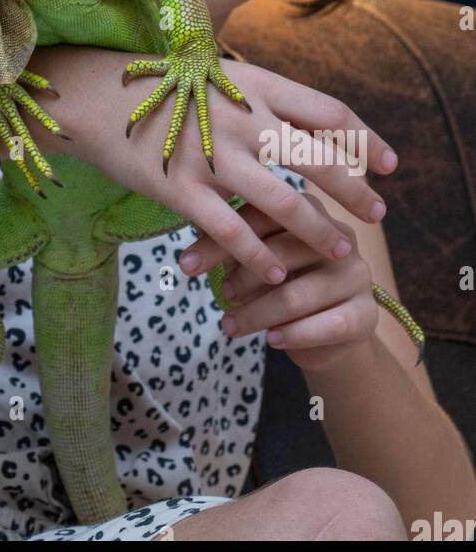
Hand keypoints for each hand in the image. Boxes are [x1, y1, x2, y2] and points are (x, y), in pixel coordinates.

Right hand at [33, 48, 398, 291]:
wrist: (94, 96)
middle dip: (354, 188)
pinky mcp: (181, 188)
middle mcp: (242, 118)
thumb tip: (306, 122)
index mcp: (255, 86)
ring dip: (316, 230)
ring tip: (339, 251)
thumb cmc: (158, 87)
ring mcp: (212, 155)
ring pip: (282, 200)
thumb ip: (260, 99)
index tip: (390, 162)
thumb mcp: (217, 77)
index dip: (366, 138)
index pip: (329, 112)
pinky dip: (258, 255)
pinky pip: (230, 230)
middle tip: (377, 213)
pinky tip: (275, 275)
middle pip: (317, 156)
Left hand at [192, 192, 378, 372]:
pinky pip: (327, 325)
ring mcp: (358, 275)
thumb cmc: (282, 284)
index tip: (185, 264)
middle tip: (220, 295)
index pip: (261, 217)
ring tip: (230, 326)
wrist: (329, 334)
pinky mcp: (367, 314)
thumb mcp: (253, 260)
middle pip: (282, 254)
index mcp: (310, 210)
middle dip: (242, 278)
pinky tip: (271, 340)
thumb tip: (190, 236)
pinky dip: (294, 334)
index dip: (220, 242)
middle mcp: (340, 237)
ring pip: (298, 294)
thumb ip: (230, 243)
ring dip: (257, 314)